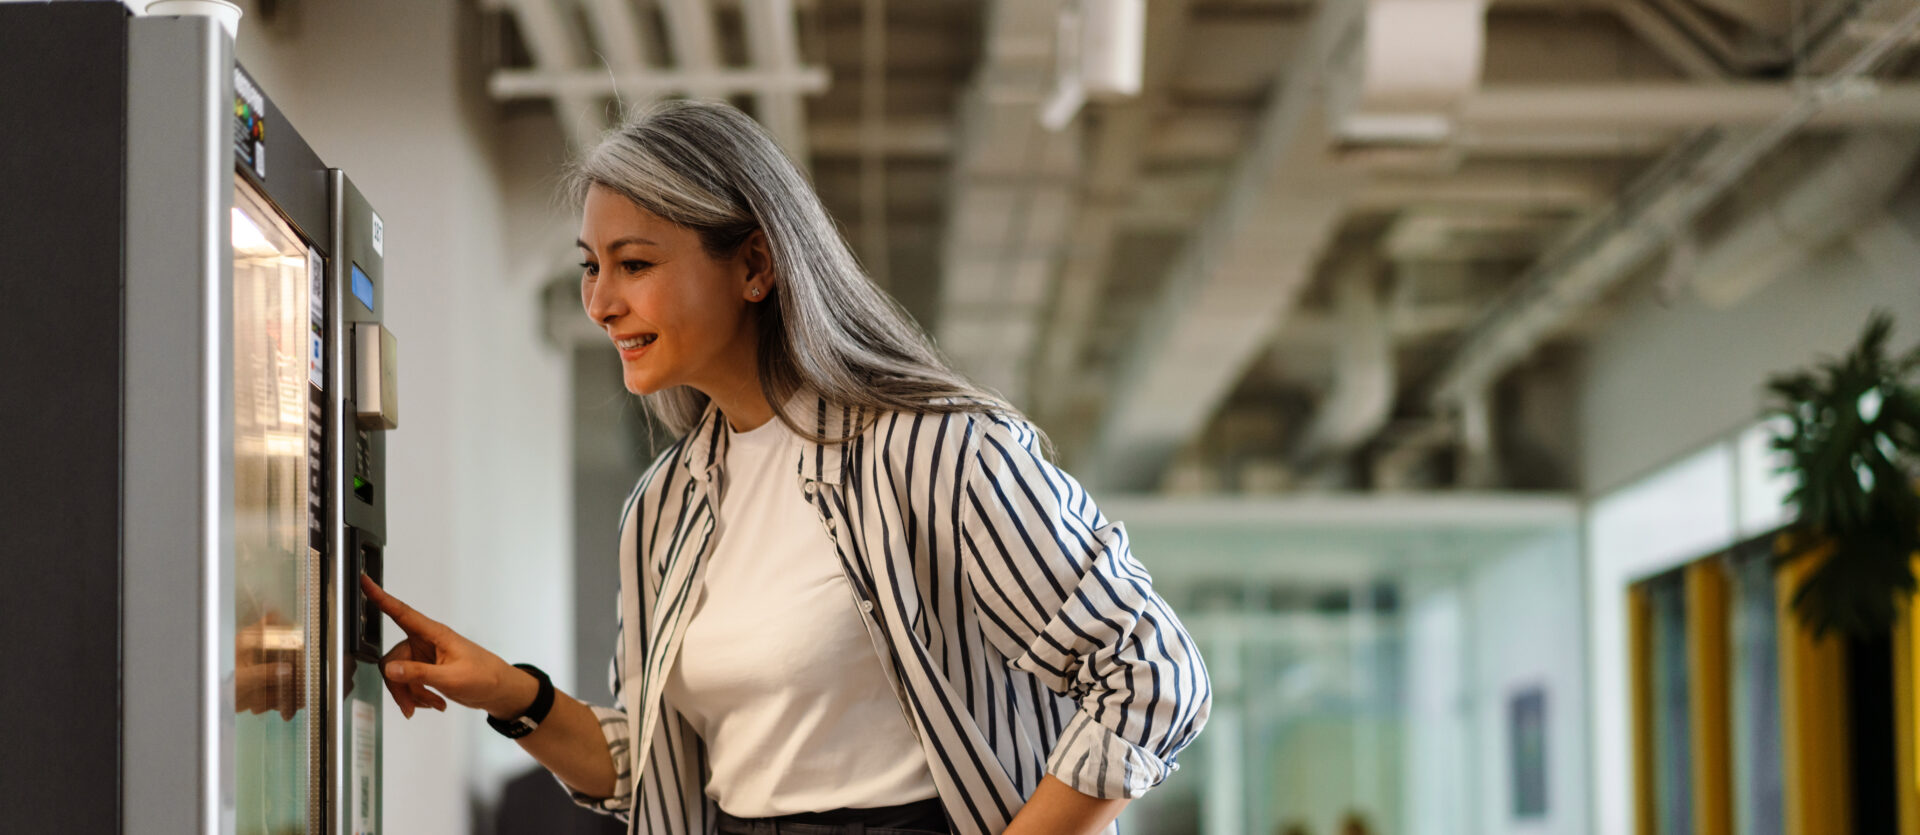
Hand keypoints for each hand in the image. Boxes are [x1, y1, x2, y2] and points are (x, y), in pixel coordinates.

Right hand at [360, 574, 531, 719]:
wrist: (498, 691)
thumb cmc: (485, 676)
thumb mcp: (451, 678)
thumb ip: (419, 674)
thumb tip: (391, 670)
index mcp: (434, 634)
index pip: (401, 612)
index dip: (380, 596)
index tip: (364, 581)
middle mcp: (426, 642)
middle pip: (394, 660)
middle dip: (400, 685)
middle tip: (411, 705)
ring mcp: (424, 656)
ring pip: (399, 675)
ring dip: (411, 694)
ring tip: (433, 704)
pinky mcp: (425, 669)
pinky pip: (408, 682)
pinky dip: (418, 696)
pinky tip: (435, 703)